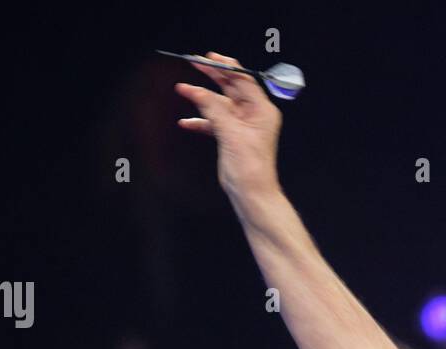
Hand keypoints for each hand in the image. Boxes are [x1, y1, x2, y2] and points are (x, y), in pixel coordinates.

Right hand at [174, 51, 281, 196]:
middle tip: (193, 62)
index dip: (226, 67)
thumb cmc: (251, 168)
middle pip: (230, 88)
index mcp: (261, 110)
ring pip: (219, 105)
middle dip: (211, 76)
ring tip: (183, 89)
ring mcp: (242, 126)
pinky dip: (200, 121)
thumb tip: (198, 92)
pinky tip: (186, 122)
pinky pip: (214, 123)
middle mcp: (253, 115)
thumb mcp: (231, 133)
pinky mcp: (231, 138)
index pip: (243, 80)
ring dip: (201, 98)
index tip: (209, 58)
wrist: (251, 193)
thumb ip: (214, 109)